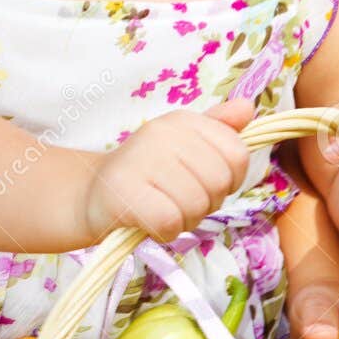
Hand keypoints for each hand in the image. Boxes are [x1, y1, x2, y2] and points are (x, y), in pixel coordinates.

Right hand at [80, 98, 254, 243]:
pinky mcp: (124, 192)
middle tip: (179, 201)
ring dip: (185, 220)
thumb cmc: (146, 175)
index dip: (230, 179)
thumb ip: (218, 129)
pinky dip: (165, 231)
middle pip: (219, 182)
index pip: (237, 154)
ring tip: (163, 210)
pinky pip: (171, 221)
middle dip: (206, 203)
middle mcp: (161, 133)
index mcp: (181, 121)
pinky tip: (150, 223)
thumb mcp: (183, 147)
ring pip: (196, 204)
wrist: (91, 196)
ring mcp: (140, 160)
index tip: (204, 182)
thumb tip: (247, 106)